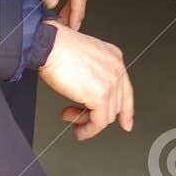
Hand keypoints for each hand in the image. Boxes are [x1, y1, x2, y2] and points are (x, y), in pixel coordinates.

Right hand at [36, 21, 133, 139]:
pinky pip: (99, 122)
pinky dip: (88, 130)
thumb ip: (93, 75)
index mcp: (114, 58)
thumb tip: (90, 96)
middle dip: (95, 116)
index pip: (126, 90)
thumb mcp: (84, 58)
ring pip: (107, 116)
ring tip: (71, 119)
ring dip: (87, 122)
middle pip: (116, 105)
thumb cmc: (57, 47)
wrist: (49, 45)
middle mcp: (116, 69)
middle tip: (78, 118)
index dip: (126, 111)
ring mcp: (111, 83)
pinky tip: (78, 130)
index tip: (126, 123)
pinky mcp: (101, 96)